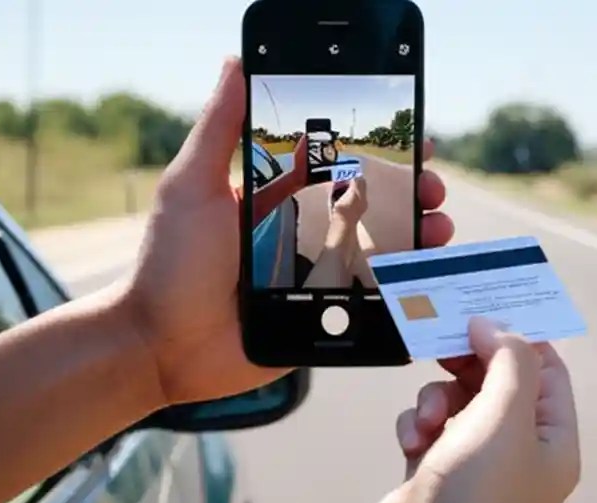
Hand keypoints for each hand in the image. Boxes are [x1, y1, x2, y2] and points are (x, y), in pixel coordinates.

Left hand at [114, 57, 454, 404]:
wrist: (161, 347)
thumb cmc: (170, 264)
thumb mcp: (193, 186)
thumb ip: (219, 128)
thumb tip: (236, 61)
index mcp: (273, 199)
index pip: (336, 167)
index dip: (377, 154)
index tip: (412, 142)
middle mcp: (298, 235)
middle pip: (369, 209)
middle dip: (408, 195)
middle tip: (431, 190)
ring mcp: (313, 280)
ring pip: (378, 255)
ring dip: (416, 239)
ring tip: (435, 229)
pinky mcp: (319, 321)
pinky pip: (368, 305)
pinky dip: (400, 292)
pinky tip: (423, 278)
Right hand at [367, 318, 580, 502]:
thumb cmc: (481, 486)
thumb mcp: (508, 411)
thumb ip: (509, 359)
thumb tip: (493, 327)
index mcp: (555, 441)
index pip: (549, 373)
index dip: (519, 339)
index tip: (484, 315)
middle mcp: (522, 453)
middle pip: (499, 383)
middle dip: (470, 366)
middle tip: (444, 343)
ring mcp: (477, 464)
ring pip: (457, 401)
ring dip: (437, 398)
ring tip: (429, 421)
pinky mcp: (437, 471)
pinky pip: (430, 428)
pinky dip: (418, 426)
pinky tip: (413, 442)